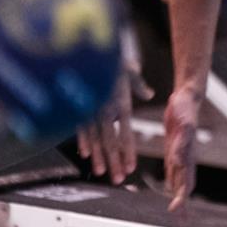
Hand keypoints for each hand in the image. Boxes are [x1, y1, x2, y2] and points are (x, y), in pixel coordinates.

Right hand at [77, 36, 152, 182]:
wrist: (90, 46)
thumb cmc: (112, 57)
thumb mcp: (129, 70)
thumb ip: (138, 86)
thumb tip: (149, 93)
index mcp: (120, 103)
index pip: (126, 133)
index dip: (128, 151)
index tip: (132, 168)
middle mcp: (105, 109)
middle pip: (110, 141)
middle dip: (115, 161)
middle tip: (119, 180)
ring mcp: (89, 109)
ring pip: (94, 138)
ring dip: (99, 157)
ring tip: (102, 173)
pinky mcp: (76, 105)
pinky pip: (79, 126)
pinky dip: (83, 140)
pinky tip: (85, 154)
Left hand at [162, 86, 200, 209]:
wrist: (187, 96)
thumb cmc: (185, 106)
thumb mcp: (183, 122)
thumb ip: (182, 141)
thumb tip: (178, 160)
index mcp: (187, 154)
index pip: (185, 180)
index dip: (181, 197)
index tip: (176, 209)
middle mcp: (184, 157)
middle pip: (184, 184)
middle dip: (182, 202)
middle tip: (181, 220)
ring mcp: (180, 153)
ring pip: (179, 179)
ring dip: (178, 195)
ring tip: (178, 211)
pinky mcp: (174, 147)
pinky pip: (173, 168)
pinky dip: (172, 180)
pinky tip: (170, 187)